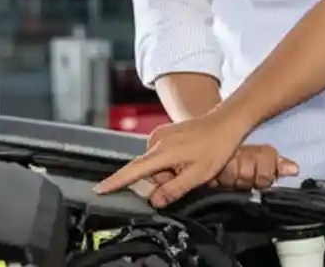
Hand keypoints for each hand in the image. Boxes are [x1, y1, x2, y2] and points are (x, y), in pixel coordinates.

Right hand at [93, 111, 286, 206]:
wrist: (225, 122)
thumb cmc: (215, 147)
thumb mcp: (198, 175)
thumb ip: (174, 190)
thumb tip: (154, 201)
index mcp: (162, 152)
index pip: (132, 171)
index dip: (115, 182)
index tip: (98, 189)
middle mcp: (156, 141)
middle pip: (147, 172)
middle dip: (162, 180)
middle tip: (187, 176)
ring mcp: (160, 135)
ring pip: (155, 164)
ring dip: (168, 171)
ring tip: (191, 164)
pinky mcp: (166, 132)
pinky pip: (161, 155)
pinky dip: (170, 161)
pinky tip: (188, 157)